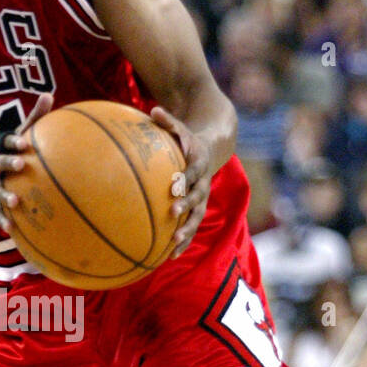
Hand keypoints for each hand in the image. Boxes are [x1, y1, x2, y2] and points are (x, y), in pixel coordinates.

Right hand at [0, 92, 52, 230]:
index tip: (24, 143)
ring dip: (4, 196)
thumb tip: (49, 94)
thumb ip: (33, 119)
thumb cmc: (9, 157)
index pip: (3, 142)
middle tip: (21, 165)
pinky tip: (12, 229)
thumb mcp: (18, 138)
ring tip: (15, 201)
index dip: (12, 142)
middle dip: (7, 163)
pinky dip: (2, 220)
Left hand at [148, 107, 213, 257]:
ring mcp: (202, 197)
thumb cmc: (186, 137)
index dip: (185, 177)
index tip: (174, 184)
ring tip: (174, 244)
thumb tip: (153, 110)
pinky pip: (191, 226)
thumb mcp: (179, 126)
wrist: (212, 148)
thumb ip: (168, 121)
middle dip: (186, 204)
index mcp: (198, 162)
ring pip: (197, 216)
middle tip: (173, 212)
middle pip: (197, 195)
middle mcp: (203, 182)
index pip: (192, 170)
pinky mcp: (197, 208)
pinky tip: (170, 256)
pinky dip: (183, 241)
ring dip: (187, 230)